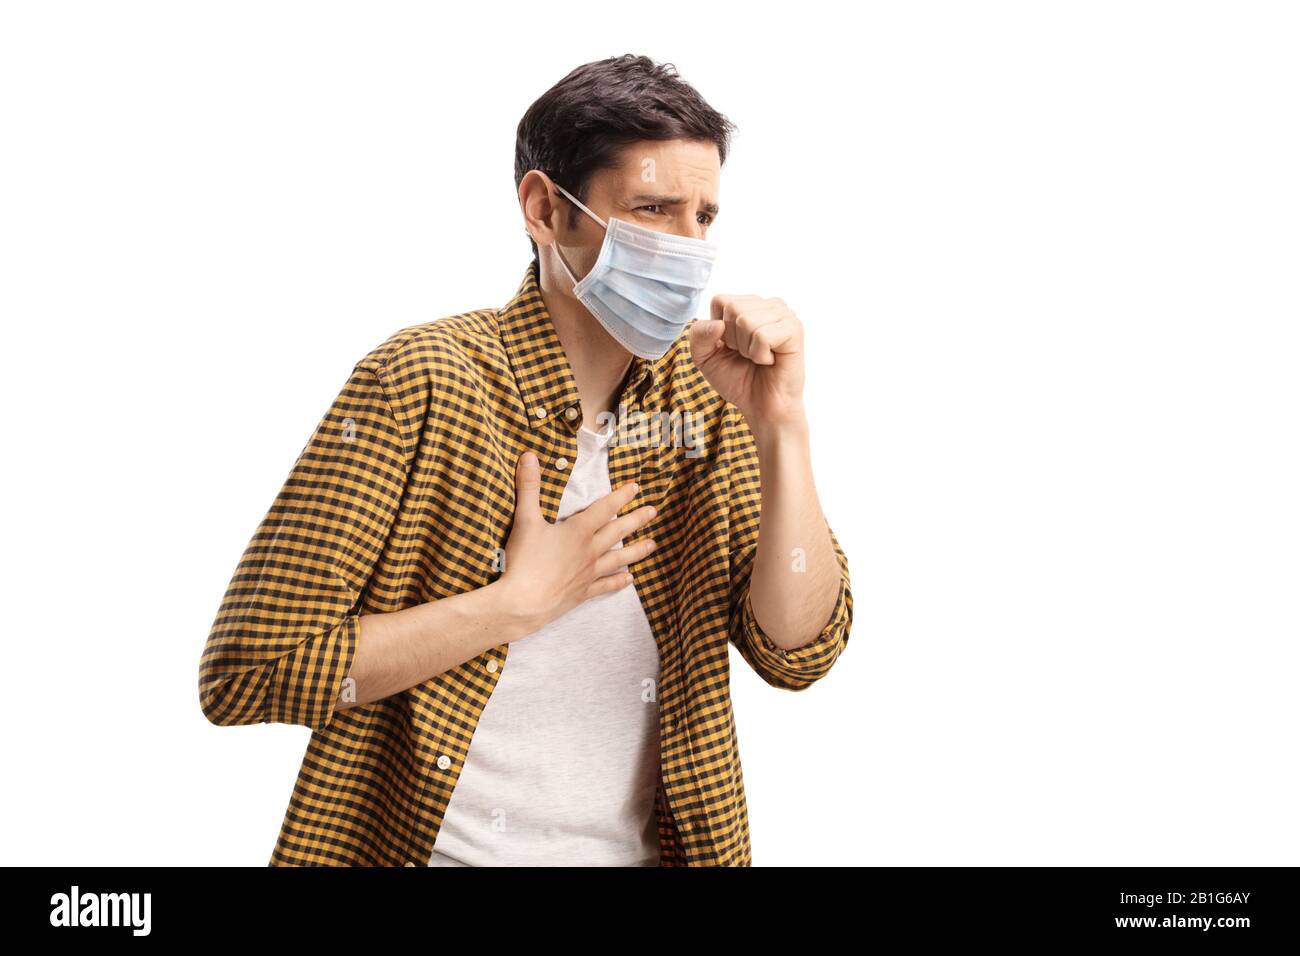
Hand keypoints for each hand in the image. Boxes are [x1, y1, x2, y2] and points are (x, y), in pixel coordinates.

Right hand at [496, 451, 658, 634]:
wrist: (522, 603)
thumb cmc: (523, 561)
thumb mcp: (525, 520)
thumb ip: (529, 487)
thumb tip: (528, 455)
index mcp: (577, 531)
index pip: (604, 508)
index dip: (620, 496)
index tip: (636, 487)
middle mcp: (589, 551)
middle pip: (617, 532)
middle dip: (636, 520)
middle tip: (653, 512)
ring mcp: (588, 573)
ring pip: (618, 559)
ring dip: (636, 551)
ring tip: (653, 545)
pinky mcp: (583, 593)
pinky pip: (606, 585)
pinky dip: (618, 582)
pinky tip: (629, 579)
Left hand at [690, 294, 806, 427]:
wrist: (762, 406)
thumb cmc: (738, 379)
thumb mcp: (705, 357)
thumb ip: (698, 336)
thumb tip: (717, 324)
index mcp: (749, 305)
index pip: (720, 300)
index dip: (718, 330)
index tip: (732, 347)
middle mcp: (768, 304)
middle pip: (732, 308)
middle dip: (733, 340)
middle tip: (748, 355)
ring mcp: (783, 314)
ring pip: (746, 321)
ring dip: (747, 349)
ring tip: (760, 358)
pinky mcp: (794, 329)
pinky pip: (762, 335)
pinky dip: (760, 354)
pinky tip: (770, 361)